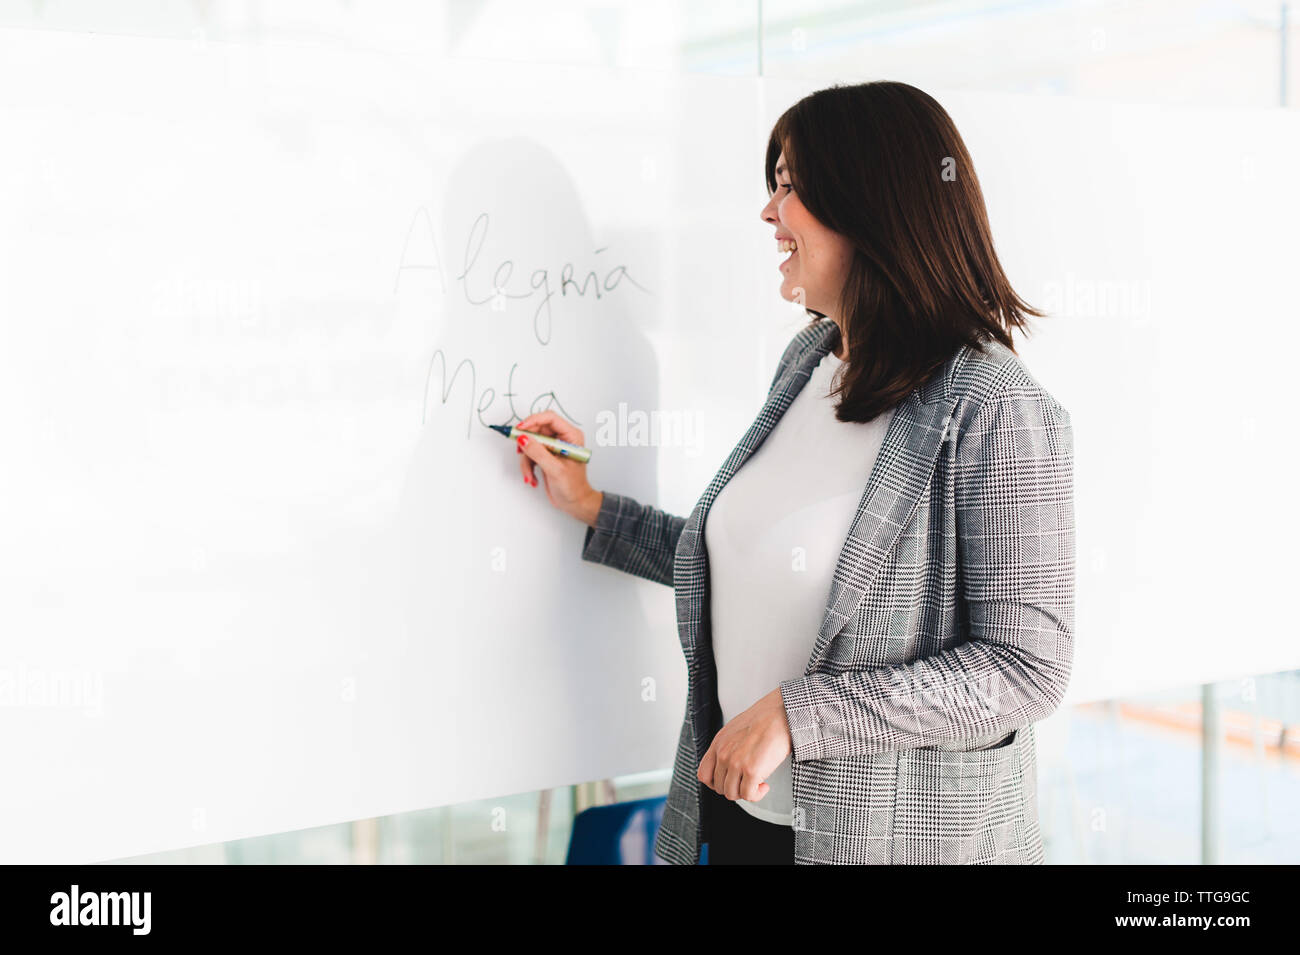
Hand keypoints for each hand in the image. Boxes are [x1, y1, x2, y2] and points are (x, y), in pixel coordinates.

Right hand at [514, 411, 600, 524]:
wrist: (574, 503)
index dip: (533, 421)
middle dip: (527, 445)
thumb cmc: (573, 487)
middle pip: (536, 430)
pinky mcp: (545, 456)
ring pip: (530, 444)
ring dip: (527, 461)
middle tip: (520, 453)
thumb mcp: (555, 469)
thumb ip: (538, 452)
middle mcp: (562, 438)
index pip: (550, 418)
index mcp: (571, 436)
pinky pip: (529, 454)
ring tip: (530, 475)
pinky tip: (533, 479)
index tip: (520, 429)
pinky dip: (528, 467)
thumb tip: (523, 438)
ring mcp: (552, 447)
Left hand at [696, 686, 792, 801]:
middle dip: (734, 788)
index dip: (715, 783)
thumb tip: (728, 766)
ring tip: (757, 783)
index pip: (703, 775)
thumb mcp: (736, 730)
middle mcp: (723, 754)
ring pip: (731, 794)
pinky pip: (748, 795)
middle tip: (748, 782)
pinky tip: (765, 786)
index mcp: (718, 744)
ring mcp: (735, 763)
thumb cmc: (765, 720)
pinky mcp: (751, 770)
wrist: (781, 715)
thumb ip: (727, 747)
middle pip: (718, 787)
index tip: (729, 782)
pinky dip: (757, 795)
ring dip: (745, 792)